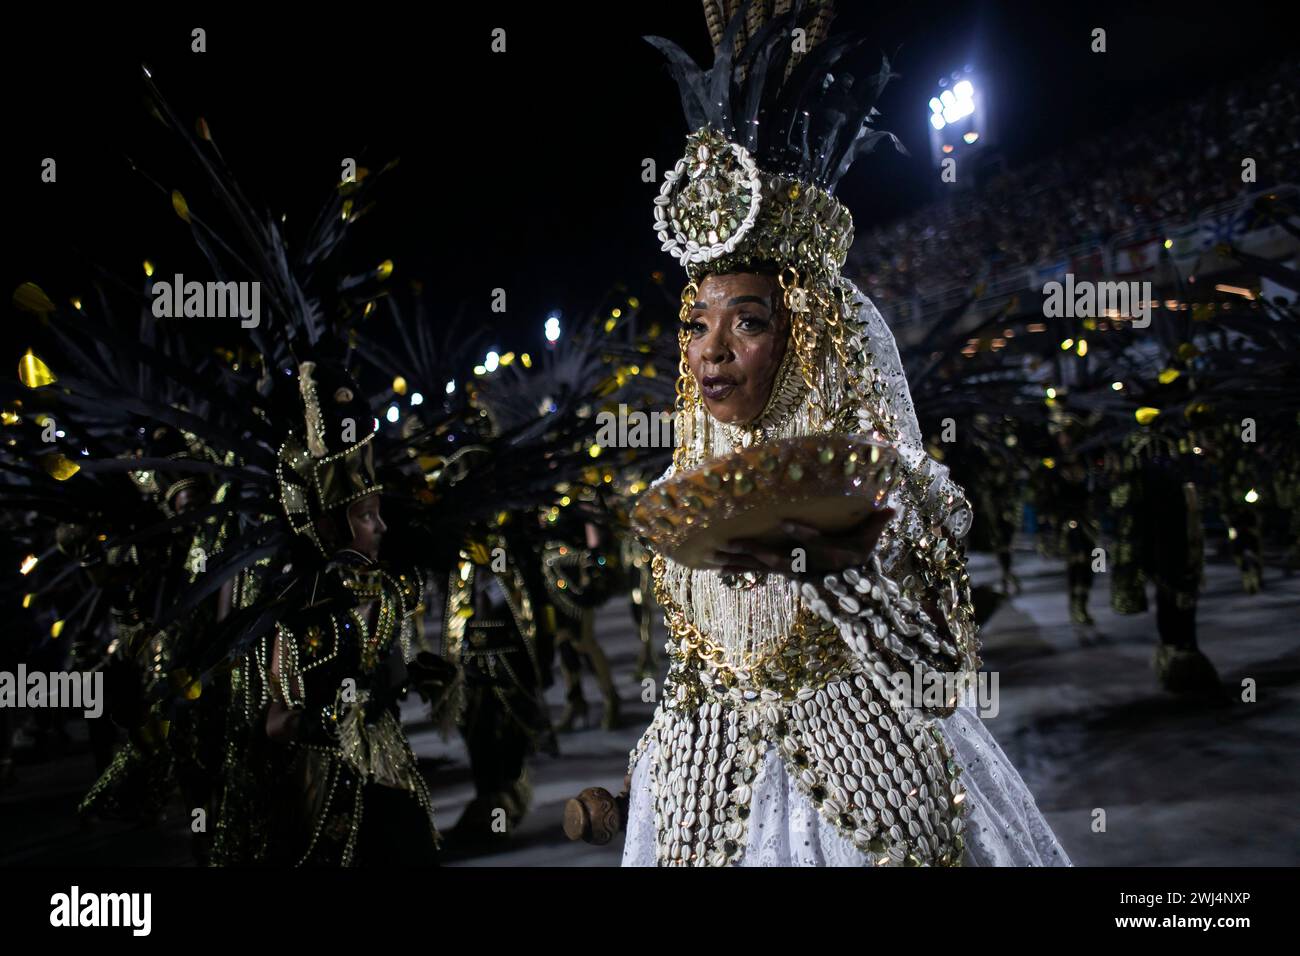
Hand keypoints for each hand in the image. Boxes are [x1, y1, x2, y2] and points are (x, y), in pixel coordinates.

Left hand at [704, 507, 895, 577]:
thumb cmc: (861, 556)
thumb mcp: (871, 540)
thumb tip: (892, 508)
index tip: (784, 521)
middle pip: (779, 559)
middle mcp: (808, 568)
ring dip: (738, 559)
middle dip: (755, 549)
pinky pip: (755, 571)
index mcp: (831, 557)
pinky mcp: (782, 573)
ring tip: (714, 551)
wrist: (850, 592)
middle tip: (731, 541)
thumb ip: (878, 524)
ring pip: (762, 566)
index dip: (801, 535)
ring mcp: (793, 572)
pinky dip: (735, 568)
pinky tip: (714, 564)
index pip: (816, 545)